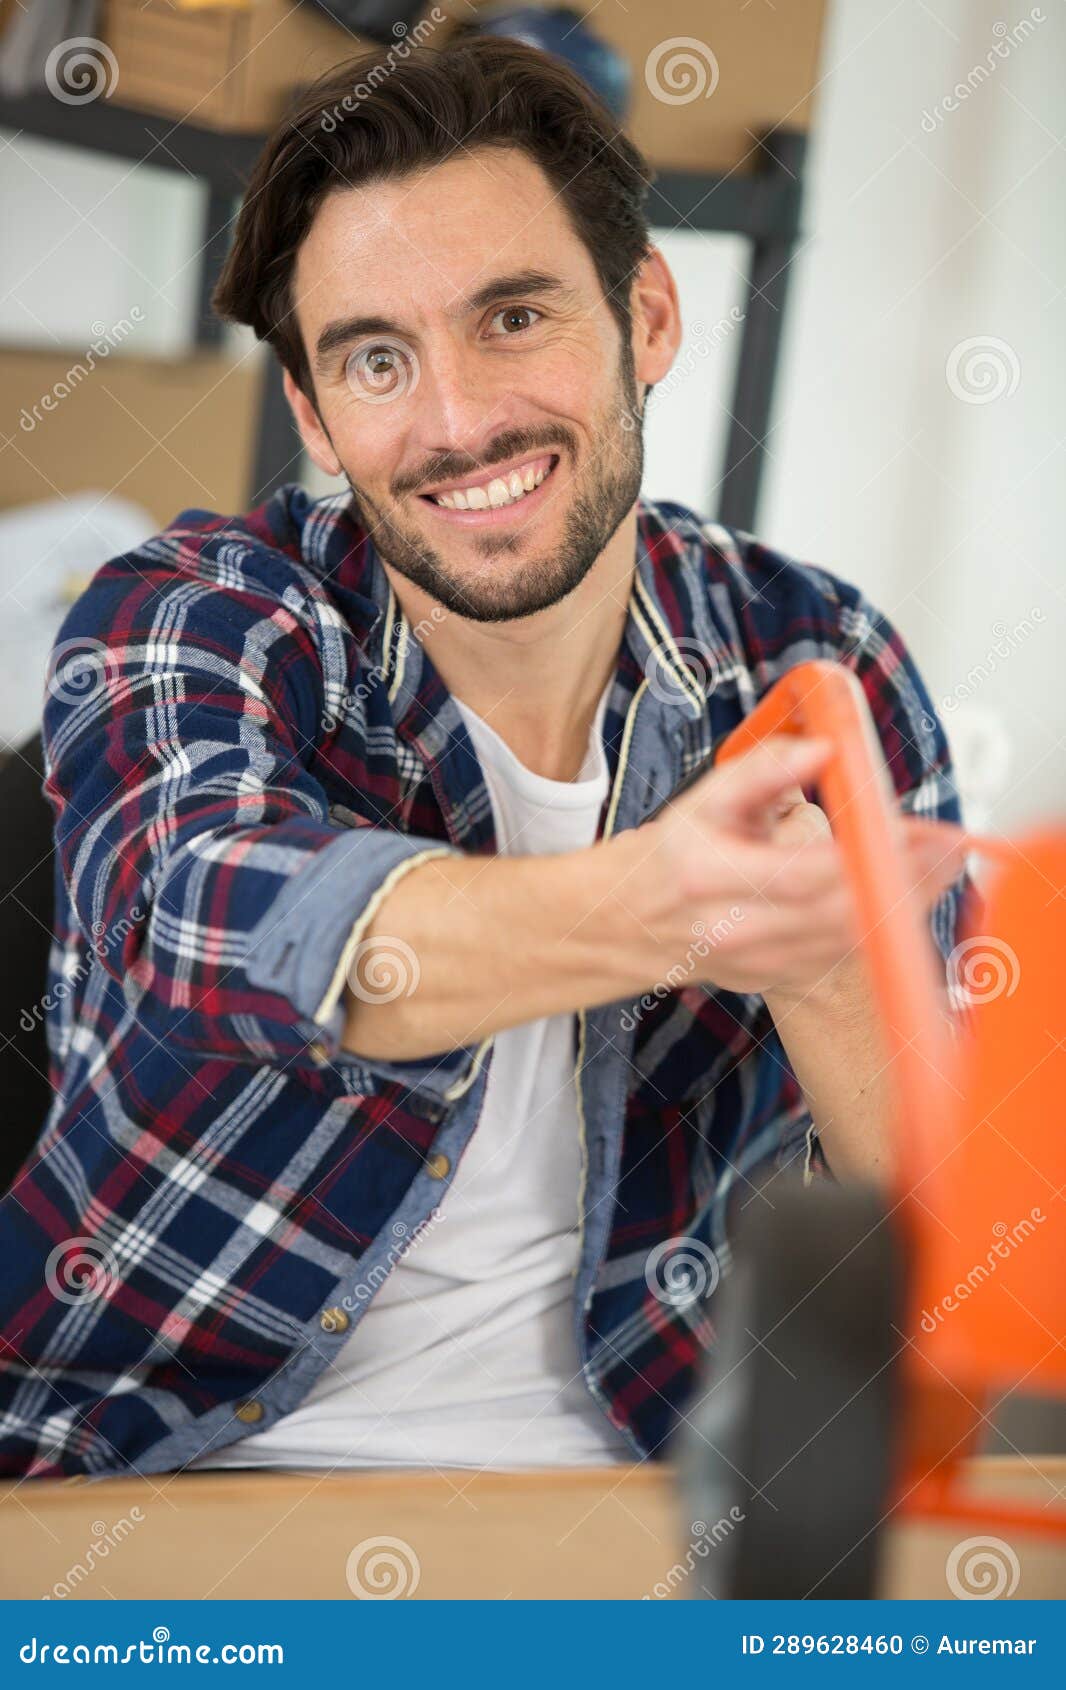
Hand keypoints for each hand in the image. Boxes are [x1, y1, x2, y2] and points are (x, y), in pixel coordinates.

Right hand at [640, 735, 967, 1000]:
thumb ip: (762, 771)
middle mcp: (731, 929)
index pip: (804, 874)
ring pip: (849, 940)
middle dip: (905, 879)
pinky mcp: (774, 979)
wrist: (621, 929)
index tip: (913, 829)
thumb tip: (823, 749)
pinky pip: (842, 955)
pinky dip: (881, 924)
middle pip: (839, 913)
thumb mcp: (699, 801)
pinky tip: (907, 894)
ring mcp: (755, 963)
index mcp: (705, 876)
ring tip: (941, 863)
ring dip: (904, 902)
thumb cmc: (660, 861)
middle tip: (950, 843)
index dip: (867, 856)